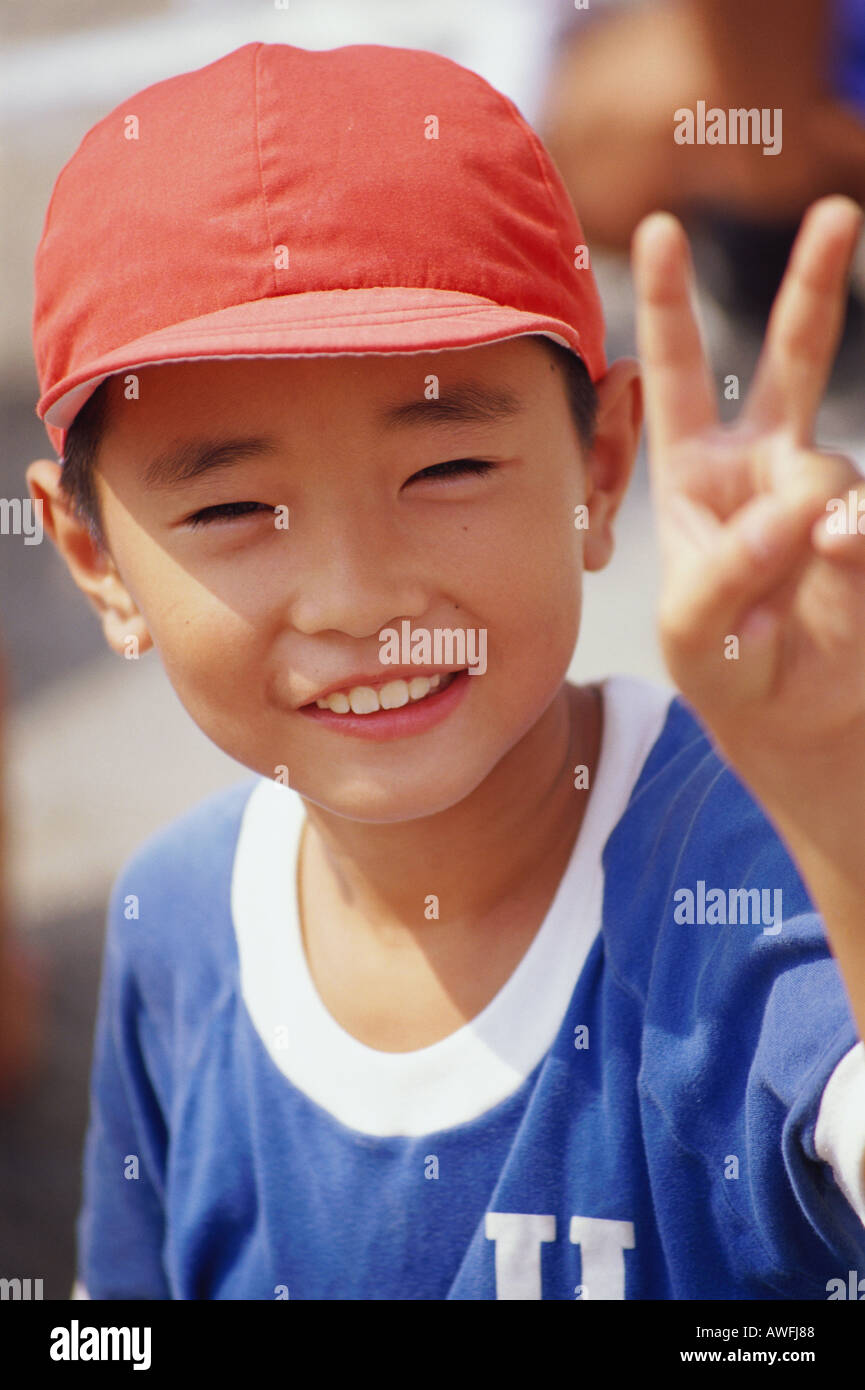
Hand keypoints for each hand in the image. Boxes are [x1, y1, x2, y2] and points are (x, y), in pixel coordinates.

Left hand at [631, 196, 864, 788]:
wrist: (800, 724)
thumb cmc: (727, 671)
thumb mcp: (692, 636)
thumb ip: (727, 575)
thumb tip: (808, 514)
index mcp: (695, 477)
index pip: (677, 380)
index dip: (668, 307)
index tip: (659, 228)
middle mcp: (764, 467)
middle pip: (789, 359)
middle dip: (813, 287)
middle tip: (835, 214)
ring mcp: (825, 492)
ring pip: (824, 473)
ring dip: (807, 529)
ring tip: (788, 596)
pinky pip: (862, 515)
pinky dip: (853, 541)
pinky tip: (837, 559)